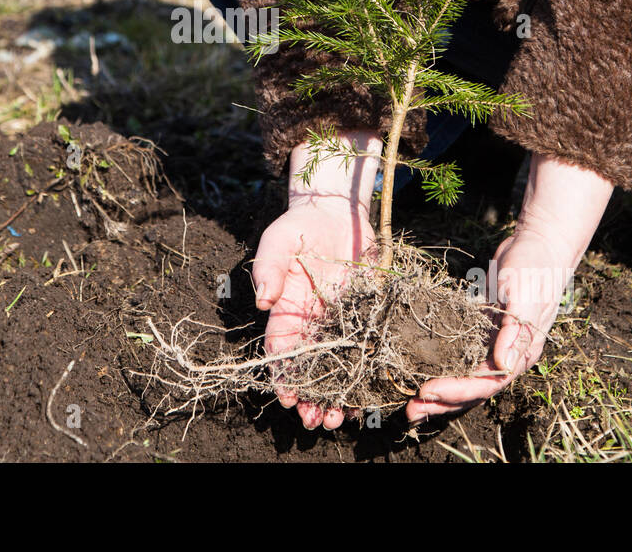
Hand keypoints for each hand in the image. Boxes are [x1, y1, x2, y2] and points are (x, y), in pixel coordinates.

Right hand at [252, 130, 380, 430]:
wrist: (337, 210)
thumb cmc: (300, 225)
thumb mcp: (279, 241)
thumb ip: (269, 268)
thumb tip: (262, 300)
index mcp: (288, 311)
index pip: (282, 351)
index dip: (283, 376)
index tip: (287, 398)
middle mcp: (313, 322)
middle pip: (311, 367)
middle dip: (311, 396)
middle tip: (315, 421)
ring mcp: (341, 321)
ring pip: (339, 366)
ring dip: (337, 394)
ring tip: (337, 420)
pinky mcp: (368, 314)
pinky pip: (367, 348)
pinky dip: (367, 373)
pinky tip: (369, 395)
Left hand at [406, 153, 612, 421]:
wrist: (539, 244)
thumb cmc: (534, 267)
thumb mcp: (523, 295)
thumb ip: (514, 332)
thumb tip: (503, 366)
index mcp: (522, 352)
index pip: (488, 383)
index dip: (457, 390)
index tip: (427, 390)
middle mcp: (508, 355)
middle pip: (475, 389)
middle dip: (443, 402)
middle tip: (410, 410)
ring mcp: (495, 345)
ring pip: (466, 378)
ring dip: (441, 393)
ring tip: (411, 404)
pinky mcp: (483, 332)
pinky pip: (462, 358)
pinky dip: (443, 369)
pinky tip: (420, 374)